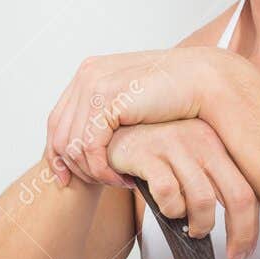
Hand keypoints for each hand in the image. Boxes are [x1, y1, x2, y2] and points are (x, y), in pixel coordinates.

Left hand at [45, 48, 220, 187]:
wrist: (203, 80)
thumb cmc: (178, 95)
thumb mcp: (133, 106)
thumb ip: (111, 117)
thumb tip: (95, 141)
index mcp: (90, 73)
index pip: (58, 120)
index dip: (57, 154)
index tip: (66, 179)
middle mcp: (87, 75)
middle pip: (58, 133)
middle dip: (74, 167)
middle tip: (98, 185)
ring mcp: (93, 84)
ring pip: (72, 145)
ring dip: (93, 172)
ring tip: (116, 182)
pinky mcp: (105, 99)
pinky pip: (90, 147)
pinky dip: (103, 170)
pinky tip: (123, 178)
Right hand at [107, 120, 259, 258]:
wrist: (113, 135)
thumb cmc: (157, 154)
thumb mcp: (193, 161)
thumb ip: (216, 183)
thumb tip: (243, 222)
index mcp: (219, 142)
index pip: (250, 187)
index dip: (252, 225)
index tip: (246, 248)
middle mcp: (202, 139)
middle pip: (238, 195)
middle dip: (240, 232)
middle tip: (233, 253)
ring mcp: (175, 144)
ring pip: (202, 200)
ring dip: (199, 224)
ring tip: (190, 228)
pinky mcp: (147, 153)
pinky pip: (168, 194)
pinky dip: (169, 211)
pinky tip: (166, 209)